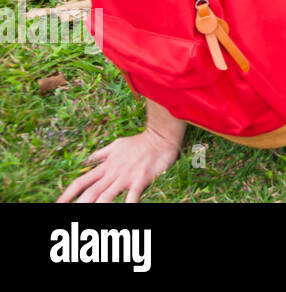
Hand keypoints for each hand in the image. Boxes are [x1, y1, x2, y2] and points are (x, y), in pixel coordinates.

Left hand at [57, 127, 180, 203]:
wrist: (161, 136)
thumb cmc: (139, 142)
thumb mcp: (117, 145)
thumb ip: (102, 154)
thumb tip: (88, 159)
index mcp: (106, 166)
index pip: (81, 181)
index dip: (68, 193)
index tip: (58, 203)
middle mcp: (113, 173)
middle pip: (91, 192)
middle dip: (77, 205)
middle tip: (65, 212)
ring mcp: (126, 177)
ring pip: (107, 196)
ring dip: (97, 207)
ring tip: (88, 216)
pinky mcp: (141, 178)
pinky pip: (132, 195)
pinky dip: (127, 204)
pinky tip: (125, 211)